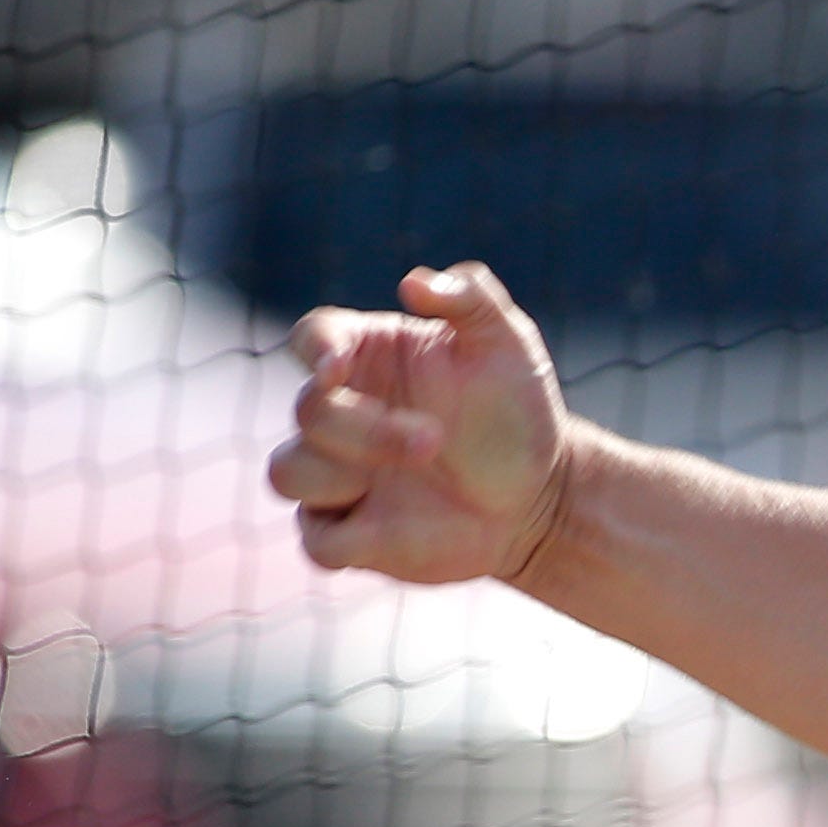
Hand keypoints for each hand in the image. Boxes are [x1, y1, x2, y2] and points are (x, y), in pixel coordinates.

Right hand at [268, 262, 576, 586]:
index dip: (316, 350)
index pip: (313, 338)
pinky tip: (391, 530)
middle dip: (365, 430)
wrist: (540, 494)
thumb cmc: (515, 410)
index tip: (337, 368)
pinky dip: (339, 540)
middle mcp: (343, 412)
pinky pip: (316, 542)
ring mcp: (340, 476)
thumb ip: (469, 297)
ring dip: (337, 479)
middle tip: (434, 442)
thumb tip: (414, 284)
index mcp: (366, 357)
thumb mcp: (509, 343)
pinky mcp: (351, 533)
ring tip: (408, 481)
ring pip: (288, 474)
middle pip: (308, 413)